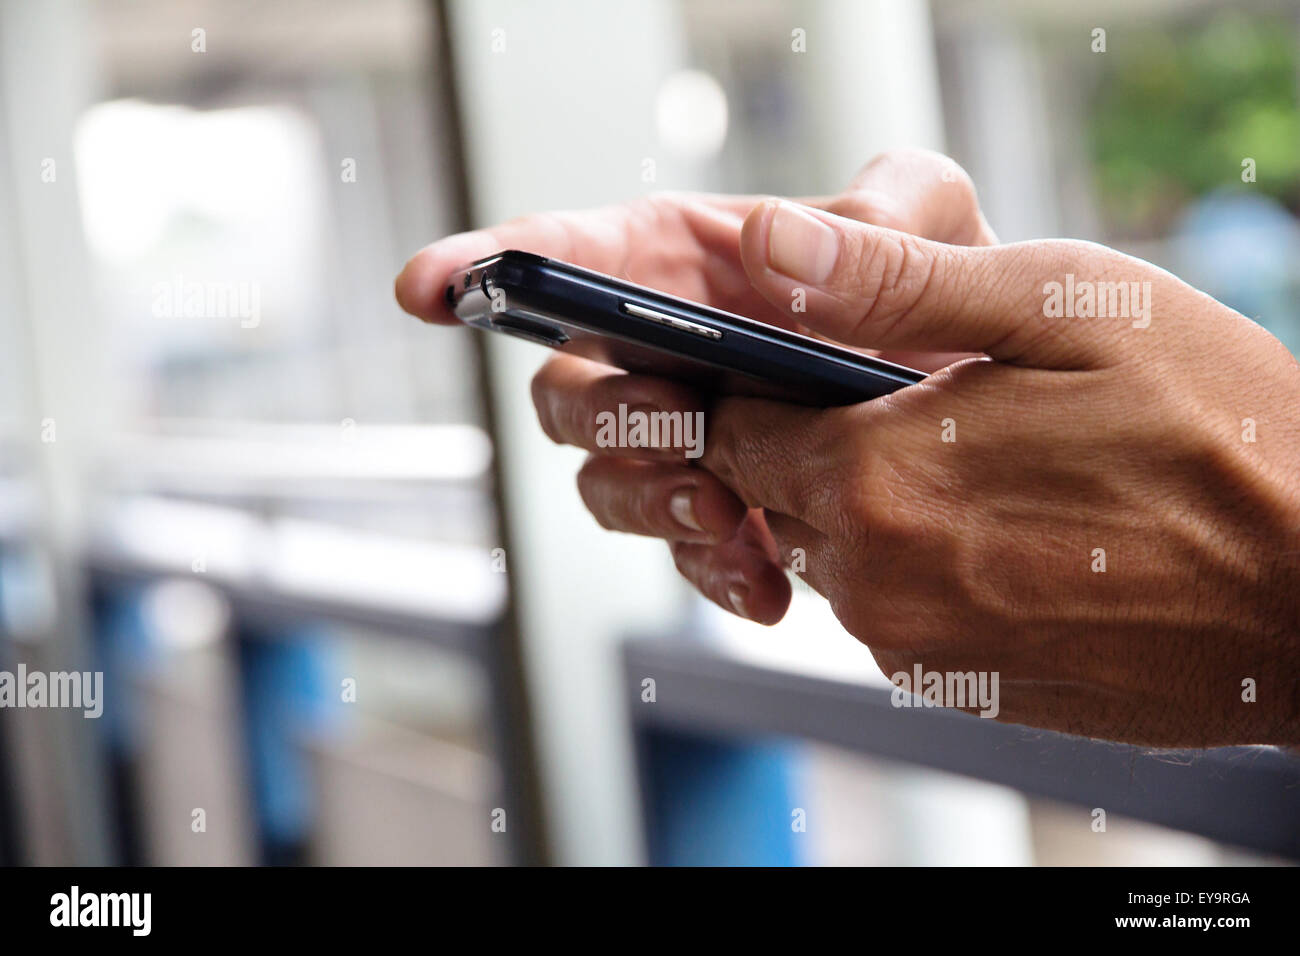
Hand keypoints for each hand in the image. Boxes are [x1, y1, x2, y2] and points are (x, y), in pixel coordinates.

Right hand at [396, 150, 996, 624]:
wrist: (996, 399)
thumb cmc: (950, 279)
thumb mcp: (933, 220)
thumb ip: (877, 222)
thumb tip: (777, 245)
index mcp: (691, 263)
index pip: (570, 255)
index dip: (489, 266)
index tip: (428, 286)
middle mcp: (666, 353)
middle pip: (569, 393)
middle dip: (603, 416)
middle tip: (677, 425)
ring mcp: (689, 441)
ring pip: (605, 484)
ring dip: (646, 505)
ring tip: (724, 517)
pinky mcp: (728, 513)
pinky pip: (684, 556)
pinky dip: (715, 575)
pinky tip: (770, 584)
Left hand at [694, 200, 1299, 745]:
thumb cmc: (1217, 432)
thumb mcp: (1061, 305)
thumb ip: (894, 280)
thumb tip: (767, 242)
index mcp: (873, 477)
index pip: (731, 433)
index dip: (760, 387)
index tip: (811, 361)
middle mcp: (873, 582)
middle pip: (778, 496)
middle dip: (822, 444)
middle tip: (926, 402)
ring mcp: (916, 648)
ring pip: (834, 555)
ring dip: (876, 506)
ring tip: (984, 463)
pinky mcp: (958, 688)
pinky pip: (892, 610)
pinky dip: (921, 565)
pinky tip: (1010, 531)